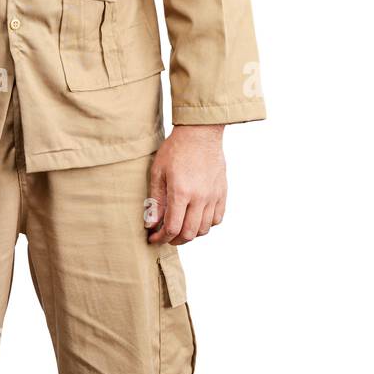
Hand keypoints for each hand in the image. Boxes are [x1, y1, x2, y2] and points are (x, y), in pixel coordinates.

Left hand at [145, 124, 226, 243]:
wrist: (200, 133)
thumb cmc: (176, 149)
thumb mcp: (158, 172)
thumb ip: (155, 200)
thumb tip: (151, 224)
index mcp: (181, 192)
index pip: (172, 228)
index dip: (161, 238)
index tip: (153, 238)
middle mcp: (200, 197)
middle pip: (189, 233)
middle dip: (174, 240)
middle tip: (165, 237)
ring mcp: (213, 196)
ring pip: (204, 229)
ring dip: (190, 234)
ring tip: (179, 228)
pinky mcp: (222, 193)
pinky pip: (217, 218)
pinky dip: (206, 225)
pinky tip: (196, 219)